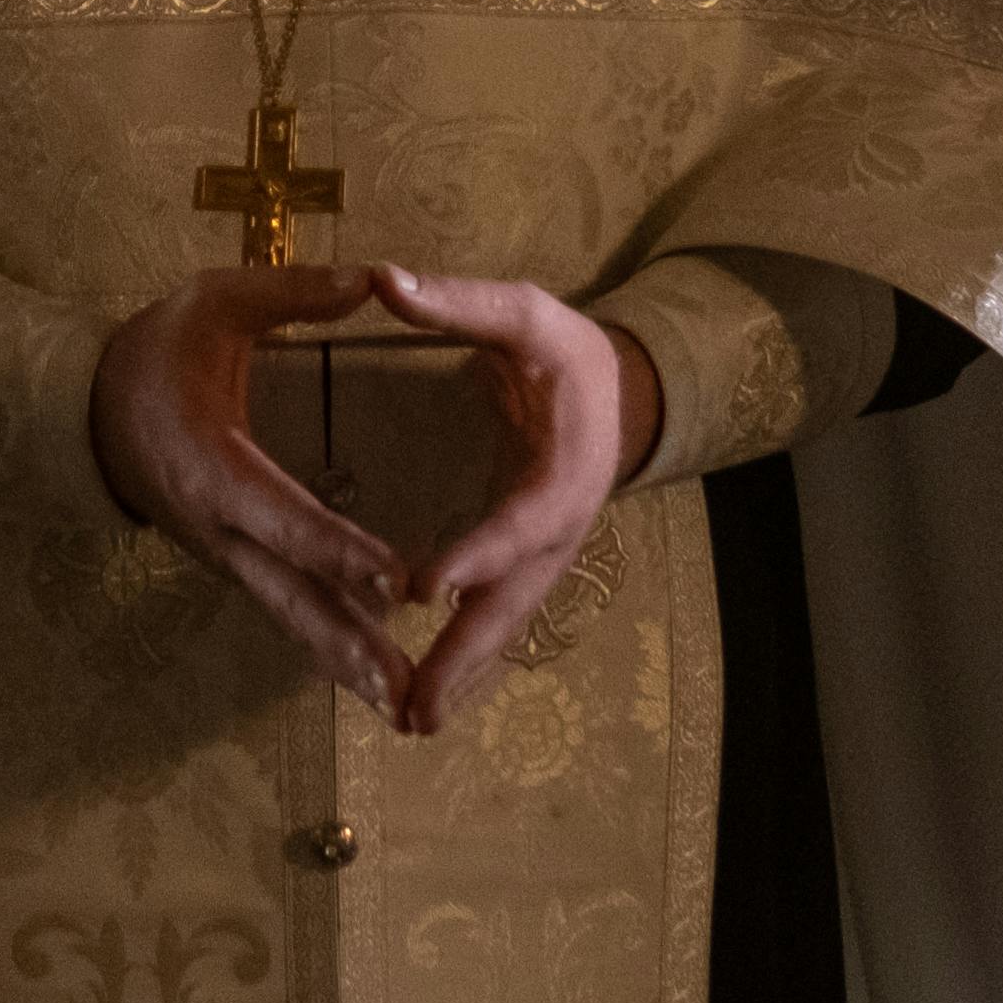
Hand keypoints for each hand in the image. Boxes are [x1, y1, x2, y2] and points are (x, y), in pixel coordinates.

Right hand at [89, 270, 407, 709]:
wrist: (88, 408)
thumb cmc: (158, 350)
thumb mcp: (214, 302)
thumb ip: (291, 293)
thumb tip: (371, 278)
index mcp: (211, 465)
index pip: (283, 516)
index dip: (338, 550)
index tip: (396, 577)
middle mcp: (217, 527)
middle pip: (289, 595)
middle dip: (349, 642)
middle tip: (403, 685)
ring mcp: (223, 554)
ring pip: (289, 616)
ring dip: (344, 661)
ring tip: (401, 704)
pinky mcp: (234, 562)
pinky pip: (285, 609)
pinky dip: (327, 645)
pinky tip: (371, 675)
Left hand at [364, 268, 662, 738]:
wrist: (619, 393)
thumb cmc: (564, 351)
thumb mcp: (522, 313)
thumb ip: (456, 303)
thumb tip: (383, 279)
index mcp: (565, 464)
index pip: (522, 517)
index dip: (479, 552)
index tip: (425, 587)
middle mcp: (562, 525)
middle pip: (516, 598)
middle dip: (465, 653)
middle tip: (417, 706)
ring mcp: (549, 555)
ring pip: (507, 625)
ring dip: (462, 676)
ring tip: (413, 724)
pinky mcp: (530, 568)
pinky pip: (499, 621)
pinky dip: (466, 665)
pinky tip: (426, 702)